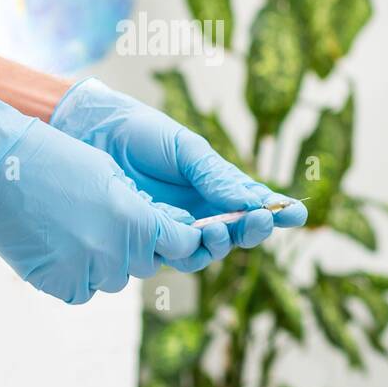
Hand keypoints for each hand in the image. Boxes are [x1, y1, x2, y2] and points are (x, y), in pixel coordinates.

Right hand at [0, 88, 206, 303]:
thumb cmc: (56, 160)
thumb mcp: (111, 175)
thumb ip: (141, 208)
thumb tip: (163, 229)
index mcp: (135, 219)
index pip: (183, 245)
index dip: (185, 240)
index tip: (178, 237)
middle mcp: (115, 250)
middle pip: (148, 264)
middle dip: (139, 249)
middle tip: (113, 227)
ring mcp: (85, 269)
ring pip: (116, 280)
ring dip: (107, 263)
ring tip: (80, 232)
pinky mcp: (57, 282)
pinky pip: (83, 291)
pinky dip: (79, 276)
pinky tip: (61, 249)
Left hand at [49, 77, 306, 268]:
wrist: (88, 133)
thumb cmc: (138, 133)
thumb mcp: (185, 148)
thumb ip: (216, 175)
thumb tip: (252, 200)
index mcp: (216, 186)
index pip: (253, 204)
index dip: (278, 213)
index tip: (299, 215)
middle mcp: (200, 212)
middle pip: (238, 234)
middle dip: (254, 230)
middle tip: (261, 219)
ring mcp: (174, 228)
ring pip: (209, 251)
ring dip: (223, 244)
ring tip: (222, 229)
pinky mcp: (147, 240)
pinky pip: (173, 254)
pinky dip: (187, 246)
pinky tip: (189, 232)